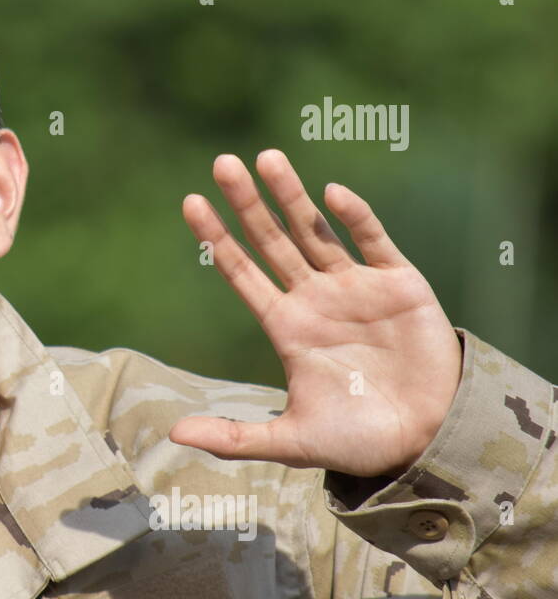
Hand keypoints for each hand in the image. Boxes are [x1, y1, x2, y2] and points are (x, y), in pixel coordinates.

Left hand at [168, 149, 461, 477]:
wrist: (427, 441)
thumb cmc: (357, 441)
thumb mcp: (290, 441)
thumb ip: (233, 438)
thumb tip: (172, 435)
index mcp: (286, 327)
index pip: (242, 272)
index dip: (217, 239)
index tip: (190, 202)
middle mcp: (315, 298)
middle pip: (272, 240)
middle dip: (247, 204)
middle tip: (222, 162)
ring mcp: (355, 287)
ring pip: (315, 231)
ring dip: (292, 196)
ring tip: (267, 157)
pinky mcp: (399, 284)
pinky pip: (372, 242)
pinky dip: (354, 217)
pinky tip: (331, 193)